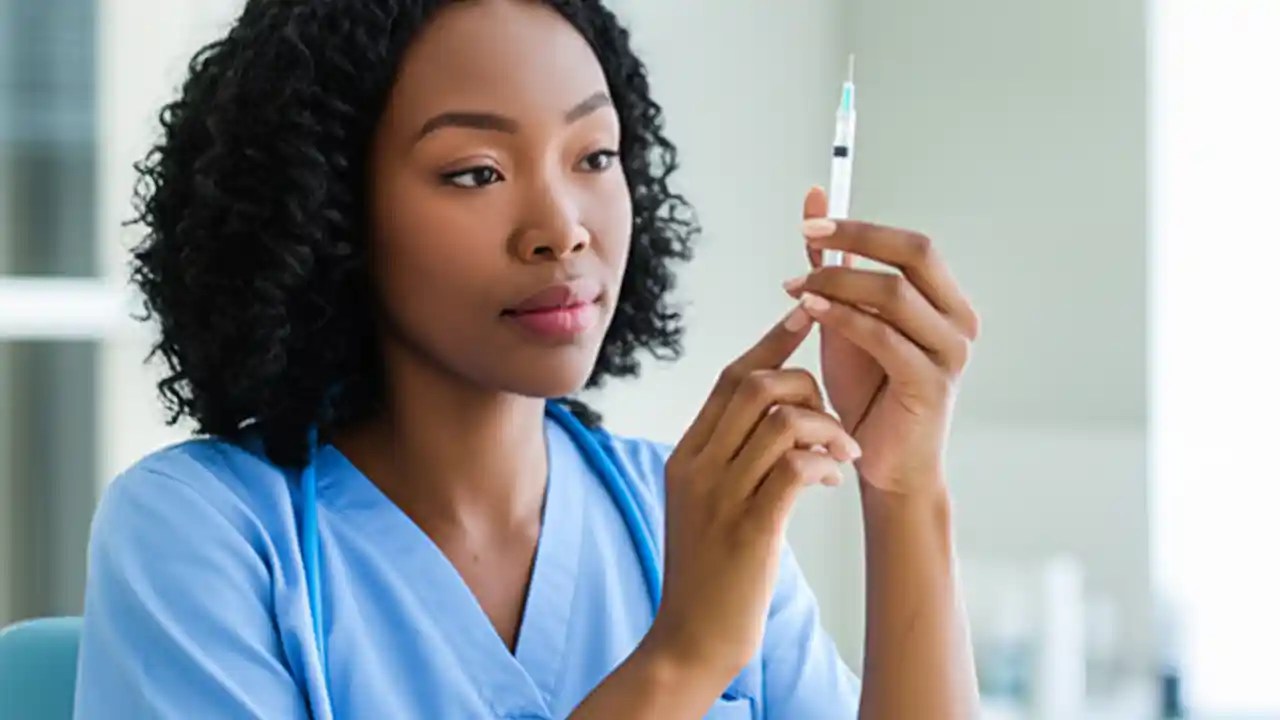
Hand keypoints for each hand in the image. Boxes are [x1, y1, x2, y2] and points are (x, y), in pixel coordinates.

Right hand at [646, 308, 860, 686]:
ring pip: (781, 420)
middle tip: (834, 412)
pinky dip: (824, 463)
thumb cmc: (711, 572)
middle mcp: (696, 466)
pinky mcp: (749, 528)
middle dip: (806, 383)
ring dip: (826, 426)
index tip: (806, 319)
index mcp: (686, 454)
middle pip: (754, 384)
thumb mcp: (706, 504)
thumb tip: (775, 416)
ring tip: (841, 453)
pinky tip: (833, 481)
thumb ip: (729, 459)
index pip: (730, 377)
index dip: (772, 343)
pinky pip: (795, 467)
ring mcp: (720, 496)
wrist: (690, 640)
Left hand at [787, 187, 979, 494]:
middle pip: (914, 255)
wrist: (881, 463)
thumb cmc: (868, 393)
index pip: (912, 245)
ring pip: (895, 294)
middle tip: (808, 238)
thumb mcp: (845, 320)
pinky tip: (811, 311)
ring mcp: (949, 353)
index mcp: (945, 302)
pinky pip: (884, 337)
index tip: (811, 222)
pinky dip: (844, 318)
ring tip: (798, 287)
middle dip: (857, 240)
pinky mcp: (929, 383)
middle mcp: (957, 322)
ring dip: (840, 283)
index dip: (862, 227)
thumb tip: (814, 201)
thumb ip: (833, 265)